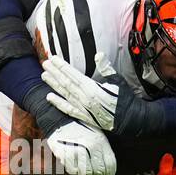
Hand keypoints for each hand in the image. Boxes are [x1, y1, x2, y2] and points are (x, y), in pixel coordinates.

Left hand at [42, 51, 164, 137]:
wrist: (131, 119)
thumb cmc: (125, 98)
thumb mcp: (117, 80)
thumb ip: (106, 68)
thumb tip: (98, 55)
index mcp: (92, 88)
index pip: (73, 75)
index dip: (62, 66)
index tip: (53, 59)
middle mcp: (84, 99)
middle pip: (66, 83)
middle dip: (55, 73)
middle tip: (45, 64)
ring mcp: (83, 109)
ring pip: (64, 94)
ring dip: (53, 85)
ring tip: (44, 76)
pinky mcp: (84, 117)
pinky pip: (68, 109)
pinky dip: (58, 103)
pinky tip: (50, 97)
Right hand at [45, 120, 116, 174]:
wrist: (61, 118)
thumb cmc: (80, 127)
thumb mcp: (97, 134)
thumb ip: (103, 149)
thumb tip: (107, 168)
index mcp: (100, 141)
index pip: (110, 165)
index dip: (109, 174)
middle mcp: (90, 146)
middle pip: (99, 171)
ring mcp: (77, 150)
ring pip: (86, 174)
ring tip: (86, 172)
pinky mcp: (64, 154)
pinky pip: (72, 171)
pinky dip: (74, 171)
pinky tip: (75, 166)